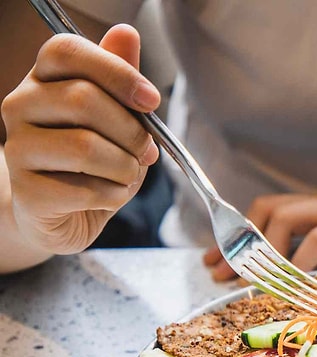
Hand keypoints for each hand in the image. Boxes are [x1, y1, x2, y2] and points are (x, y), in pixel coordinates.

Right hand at [1, 24, 159, 253]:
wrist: (66, 214)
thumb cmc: (96, 161)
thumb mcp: (117, 117)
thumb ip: (121, 78)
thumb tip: (126, 34)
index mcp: (44, 79)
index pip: (67, 51)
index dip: (117, 72)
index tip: (151, 100)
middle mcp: (21, 106)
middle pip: (83, 100)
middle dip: (132, 131)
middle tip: (146, 151)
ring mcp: (18, 148)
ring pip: (86, 147)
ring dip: (126, 167)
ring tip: (128, 174)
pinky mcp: (27, 192)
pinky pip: (86, 189)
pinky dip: (114, 195)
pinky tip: (110, 195)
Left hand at [204, 155, 316, 279]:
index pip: (271, 210)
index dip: (239, 235)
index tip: (218, 261)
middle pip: (267, 208)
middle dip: (237, 241)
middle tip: (217, 271)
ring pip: (285, 217)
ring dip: (262, 251)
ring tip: (251, 280)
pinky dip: (301, 260)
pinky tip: (294, 281)